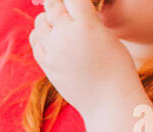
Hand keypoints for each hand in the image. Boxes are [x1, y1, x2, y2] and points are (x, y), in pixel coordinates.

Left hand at [28, 0, 143, 121]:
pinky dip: (40, 36)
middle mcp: (66, 35)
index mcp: (87, 25)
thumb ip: (89, 22)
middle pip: (52, 6)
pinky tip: (50, 38)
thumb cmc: (117, 68)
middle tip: (63, 6)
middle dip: (57, 3)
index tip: (75, 1)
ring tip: (56, 22)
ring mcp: (53, 51)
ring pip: (39, 23)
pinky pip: (35, 43)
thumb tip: (72, 15)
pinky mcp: (46, 65)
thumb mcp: (108, 37)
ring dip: (46, 18)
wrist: (108, 101)